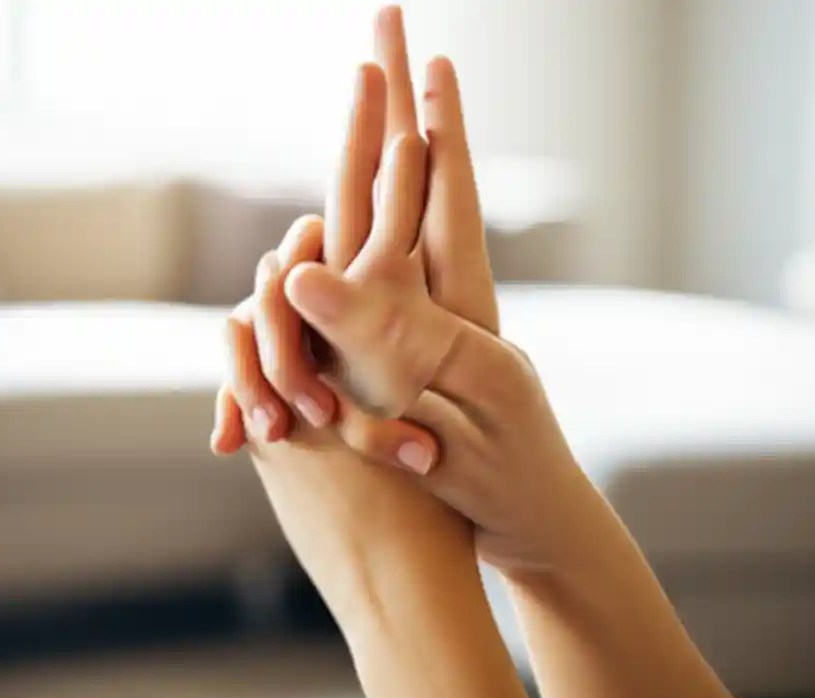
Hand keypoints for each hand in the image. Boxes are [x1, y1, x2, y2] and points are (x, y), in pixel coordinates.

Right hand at [212, 9, 602, 574]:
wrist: (513, 531)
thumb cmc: (509, 475)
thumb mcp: (460, 403)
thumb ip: (387, 336)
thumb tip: (301, 270)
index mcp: (463, 297)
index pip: (447, 190)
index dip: (436, 123)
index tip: (428, 58)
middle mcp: (425, 298)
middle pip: (401, 185)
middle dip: (389, 108)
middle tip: (384, 29)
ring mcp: (394, 330)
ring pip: (353, 240)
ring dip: (353, 185)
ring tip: (369, 116)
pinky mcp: (363, 369)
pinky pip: (318, 318)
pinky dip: (300, 290)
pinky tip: (303, 256)